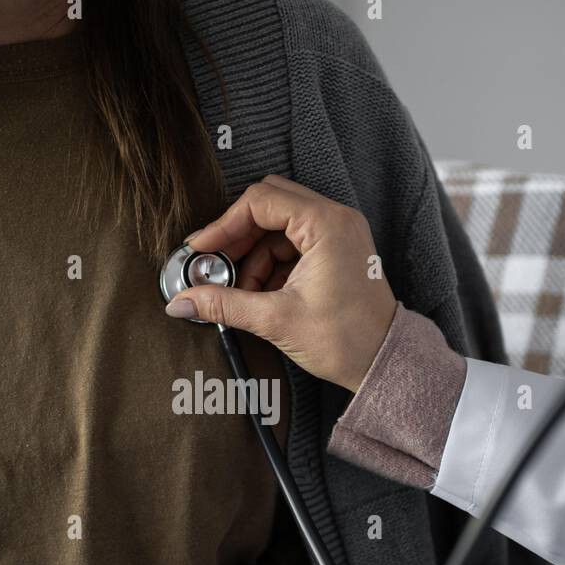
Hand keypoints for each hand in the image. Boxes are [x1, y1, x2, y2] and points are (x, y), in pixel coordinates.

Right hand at [166, 174, 398, 392]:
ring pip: (278, 227)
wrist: (384, 363)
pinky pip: (293, 244)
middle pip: (269, 206)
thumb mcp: (275, 321)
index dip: (224, 225)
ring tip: (245, 293)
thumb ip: (223, 305)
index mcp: (326, 225)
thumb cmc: (345, 341)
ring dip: (254, 256)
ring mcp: (339, 232)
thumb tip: (180, 302)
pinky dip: (272, 264)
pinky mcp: (337, 250)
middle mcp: (336, 219)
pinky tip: (262, 294)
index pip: (260, 201)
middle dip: (238, 237)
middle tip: (217, 268)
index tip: (201, 251)